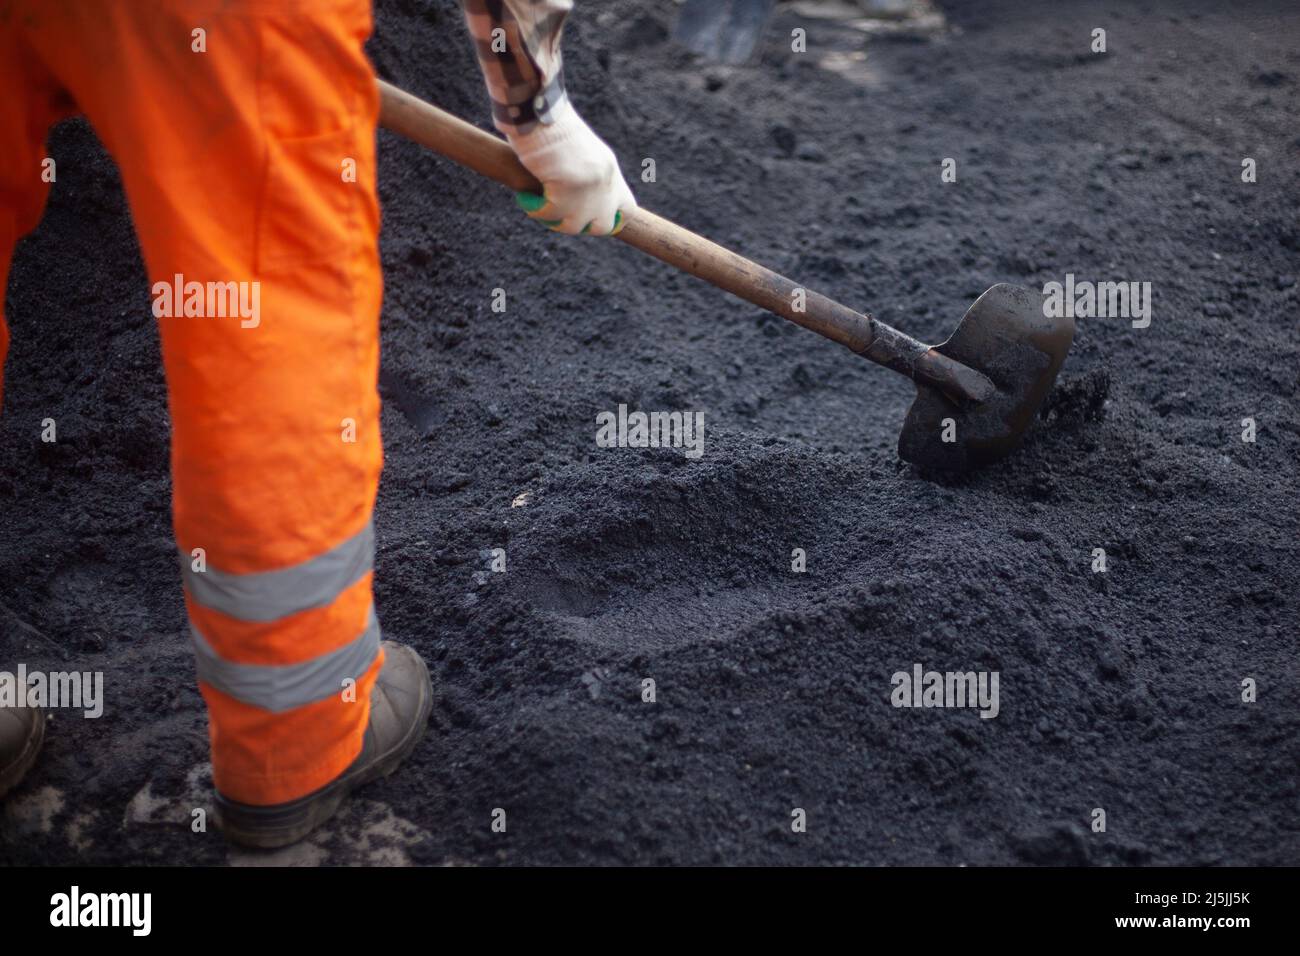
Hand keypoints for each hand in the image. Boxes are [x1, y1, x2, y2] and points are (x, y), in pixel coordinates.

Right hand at [507, 101, 636, 235]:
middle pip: (603, 226)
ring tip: (535, 202)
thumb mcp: (578, 151)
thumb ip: (585, 175)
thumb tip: (576, 201)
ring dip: (552, 219)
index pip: (627, 210)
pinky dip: (533, 208)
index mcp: (609, 169)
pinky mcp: (567, 190)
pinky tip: (525, 197)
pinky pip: (549, 216)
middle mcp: (605, 181)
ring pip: (574, 226)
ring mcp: (588, 188)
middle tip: (557, 212)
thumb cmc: (549, 124)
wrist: (539, 108)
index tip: (591, 221)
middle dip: (580, 225)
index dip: (612, 220)